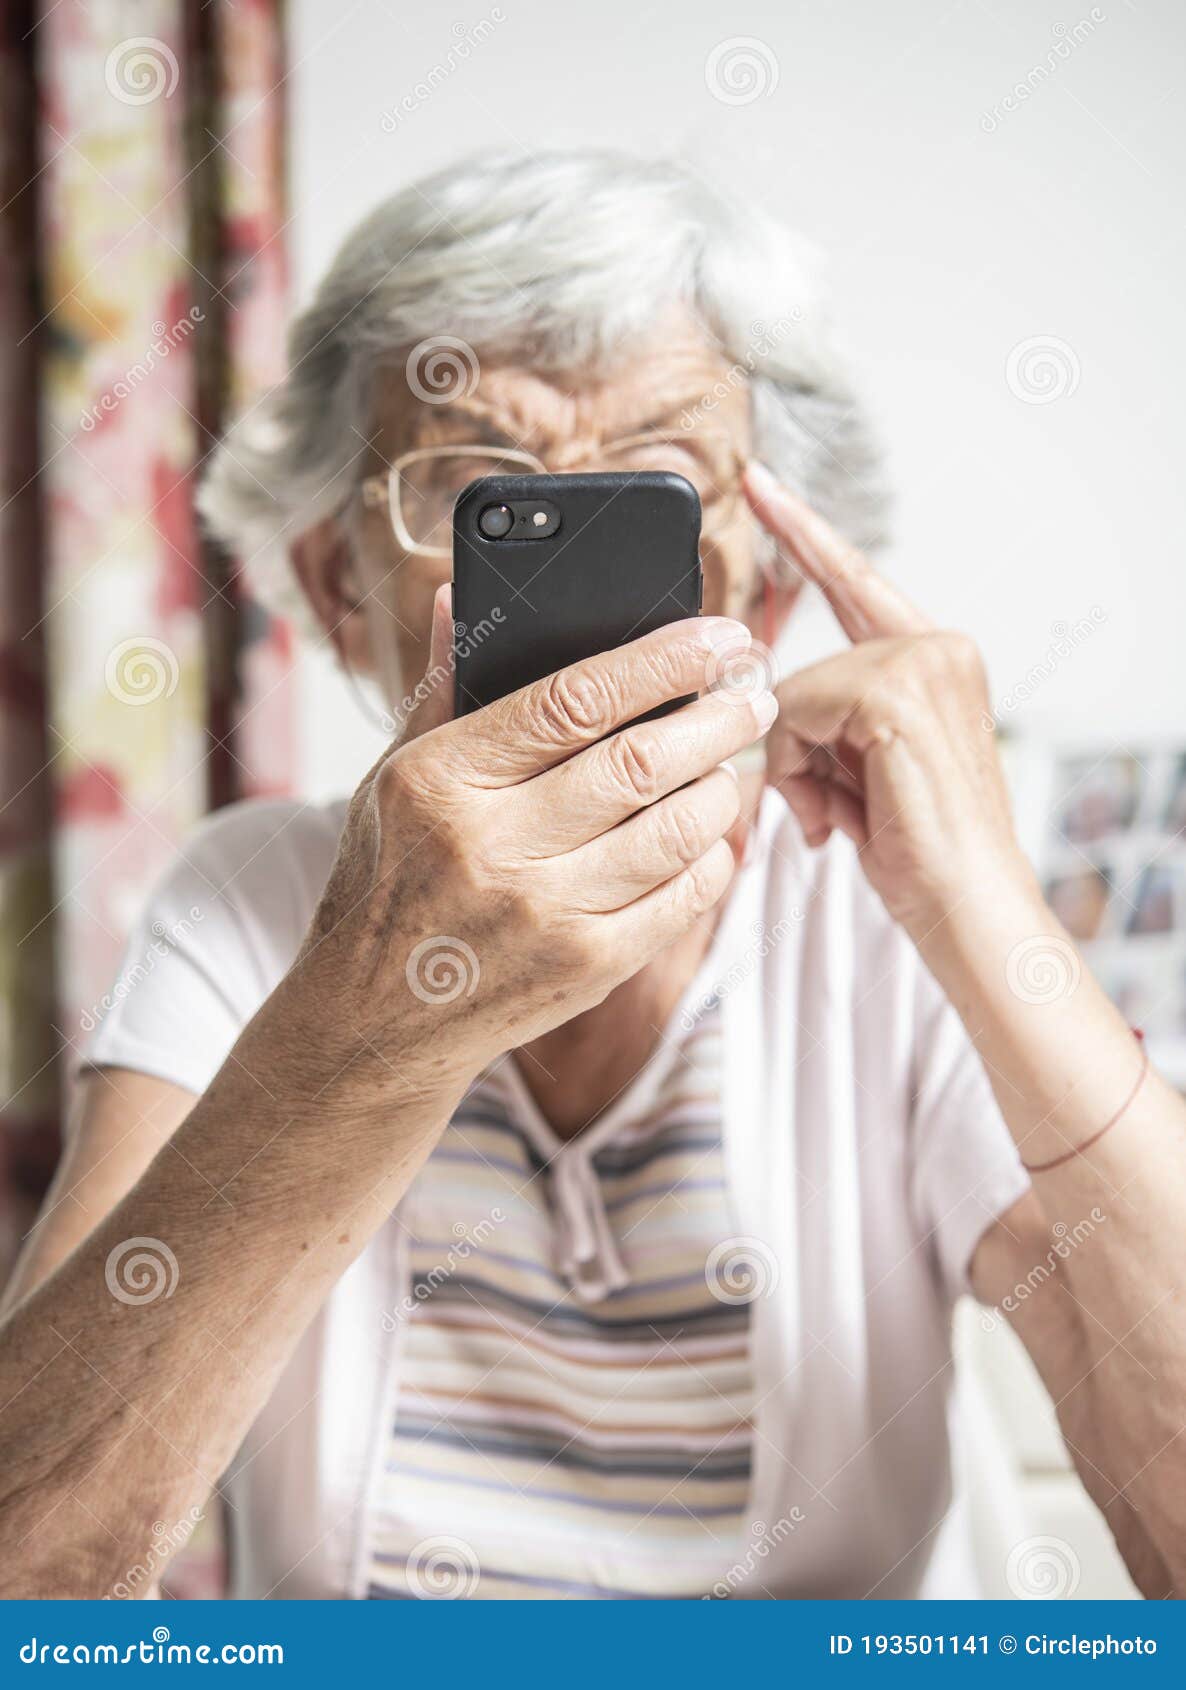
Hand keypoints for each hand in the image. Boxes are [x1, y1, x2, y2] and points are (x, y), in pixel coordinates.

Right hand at [292, 589, 775, 1099]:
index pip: (574, 700)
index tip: (718, 636)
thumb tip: (457, 593)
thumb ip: (441, 689)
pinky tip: (712, 832)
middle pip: (639, 763)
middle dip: (717, 718)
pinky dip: (713, 857)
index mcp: (441, 781)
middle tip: (754, 691)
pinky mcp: (586, 968)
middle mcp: (492, 847)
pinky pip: (681, 898)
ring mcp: (544, 915)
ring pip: (674, 830)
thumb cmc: (389, 880)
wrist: (377, 1017)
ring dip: (722, 786)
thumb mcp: (391, 777)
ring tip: (734, 758)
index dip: (662, 662)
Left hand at [744, 462, 1034, 942]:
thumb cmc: (917, 851)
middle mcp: (937, 646)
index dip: (800, 532)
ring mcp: (923, 662)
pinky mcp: (898, 690)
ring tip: (849, 815)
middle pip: (802, 668)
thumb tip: (758, 710)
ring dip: (799, 768)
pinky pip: (798, 714)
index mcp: (932, 658)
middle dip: (796, 747)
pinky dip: (802, 772)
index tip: (757, 482)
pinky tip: (846, 812)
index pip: (851, 581)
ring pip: (794, 695)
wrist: (969, 908)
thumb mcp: (860, 770)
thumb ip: (822, 720)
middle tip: (837, 803)